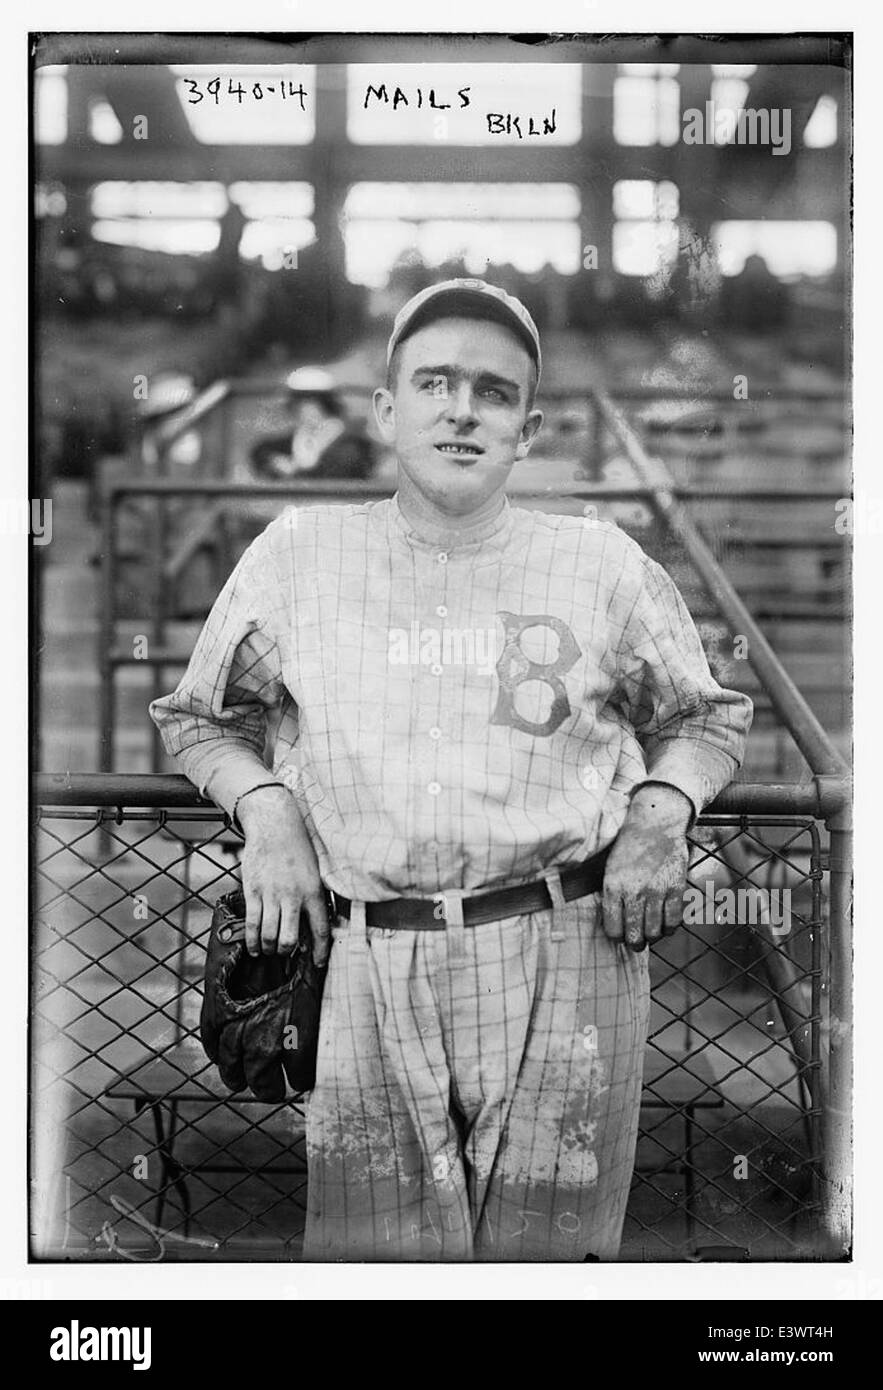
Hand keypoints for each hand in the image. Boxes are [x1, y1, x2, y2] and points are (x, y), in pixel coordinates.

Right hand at [236, 786, 329, 965]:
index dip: (321, 952)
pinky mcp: (253, 890)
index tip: (318, 964)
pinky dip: (252, 941)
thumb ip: (318, 898)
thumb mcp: (317, 872)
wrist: (275, 824)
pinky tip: (253, 947)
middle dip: (286, 953)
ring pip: (269, 936)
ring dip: (268, 949)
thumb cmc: (299, 848)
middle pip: (290, 940)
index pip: (321, 931)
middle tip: (285, 953)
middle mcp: (293, 896)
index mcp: (314, 892)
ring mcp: (272, 894)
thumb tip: (319, 926)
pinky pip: (252, 924)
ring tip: (269, 950)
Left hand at [601, 784, 691, 951]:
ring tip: (650, 931)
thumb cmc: (628, 848)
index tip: (620, 935)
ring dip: (652, 936)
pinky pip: (674, 921)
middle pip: (635, 937)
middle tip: (636, 941)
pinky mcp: (676, 888)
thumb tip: (614, 926)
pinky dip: (670, 927)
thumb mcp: (608, 869)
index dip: (617, 938)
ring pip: (655, 933)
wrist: (654, 823)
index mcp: (613, 887)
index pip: (613, 930)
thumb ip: (610, 897)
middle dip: (635, 944)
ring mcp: (657, 891)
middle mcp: (634, 892)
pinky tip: (665, 922)